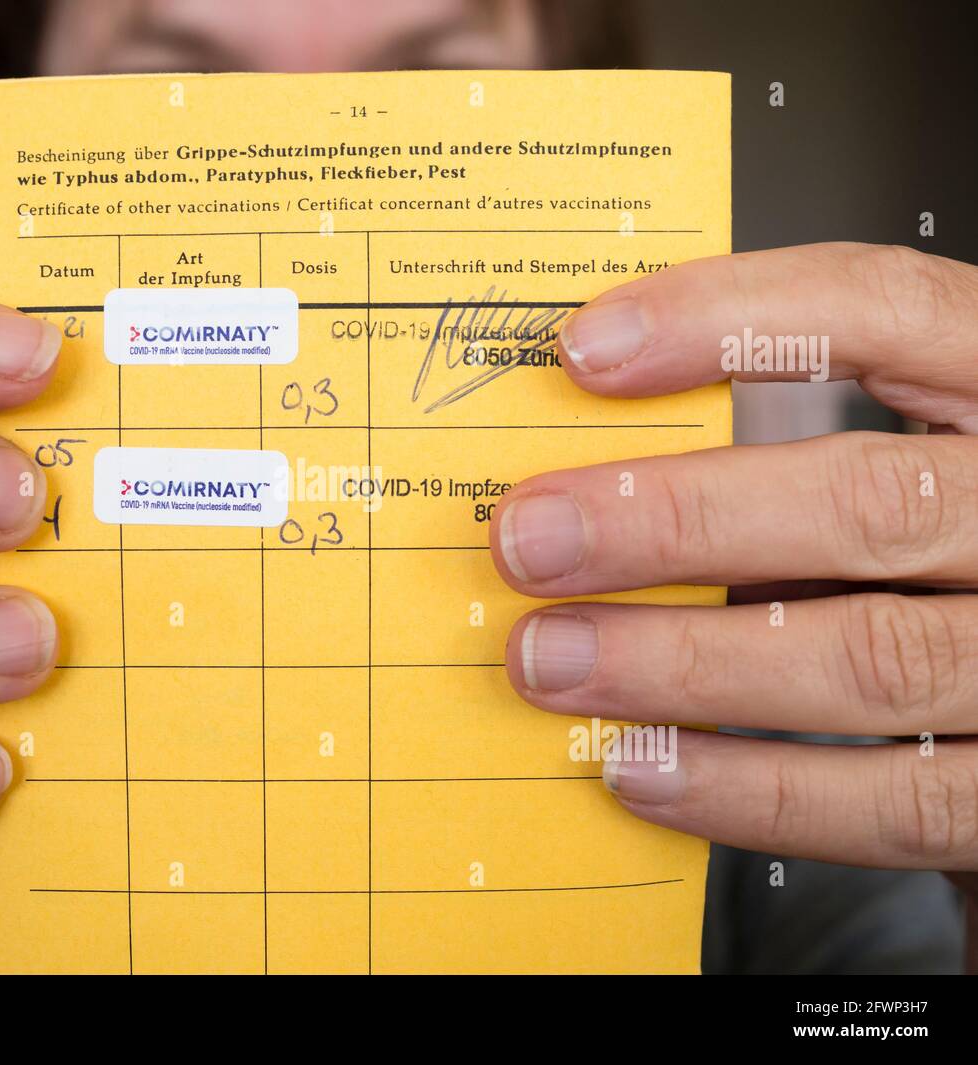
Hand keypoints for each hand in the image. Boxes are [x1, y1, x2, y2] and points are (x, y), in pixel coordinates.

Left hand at [489, 242, 977, 967]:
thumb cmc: (958, 564)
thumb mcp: (920, 475)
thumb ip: (807, 464)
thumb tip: (601, 478)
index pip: (891, 314)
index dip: (734, 320)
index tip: (589, 349)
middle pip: (867, 501)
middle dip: (672, 521)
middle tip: (533, 538)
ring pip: (870, 657)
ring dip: (682, 663)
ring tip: (553, 659)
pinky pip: (892, 799)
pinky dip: (752, 788)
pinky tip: (643, 766)